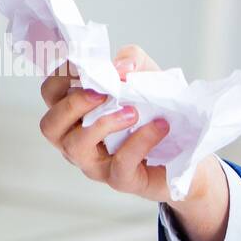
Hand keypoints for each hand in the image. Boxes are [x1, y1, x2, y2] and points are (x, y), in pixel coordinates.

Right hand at [38, 44, 221, 208]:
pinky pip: (120, 162)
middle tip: (102, 93)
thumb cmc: (158, 112)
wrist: (190, 153)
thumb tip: (119, 67)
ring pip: (76, 147)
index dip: (60, 77)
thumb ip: (132, 60)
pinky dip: (139, 140)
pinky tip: (159, 126)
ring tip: (132, 112)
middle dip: (72, 105)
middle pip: (50, 126)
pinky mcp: (122, 180)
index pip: (51, 95)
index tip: (84, 66)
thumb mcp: (147, 76)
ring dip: (102, 124)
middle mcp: (77, 141)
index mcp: (76, 115)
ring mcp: (96, 164)